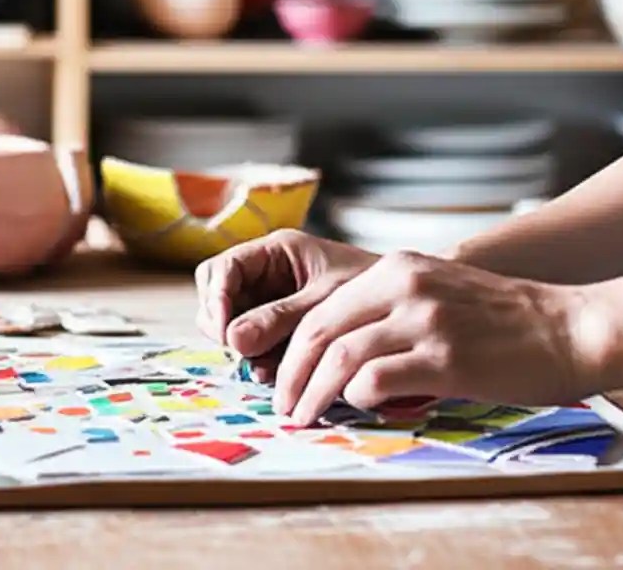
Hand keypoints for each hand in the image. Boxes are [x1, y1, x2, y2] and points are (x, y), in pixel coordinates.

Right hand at [195, 230, 378, 365]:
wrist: (405, 308)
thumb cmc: (374, 289)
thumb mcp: (326, 302)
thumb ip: (280, 318)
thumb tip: (233, 339)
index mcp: (275, 252)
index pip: (221, 270)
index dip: (216, 300)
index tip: (226, 334)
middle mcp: (265, 275)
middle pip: (217, 299)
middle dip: (225, 328)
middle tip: (245, 354)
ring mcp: (270, 303)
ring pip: (232, 325)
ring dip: (243, 349)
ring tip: (268, 368)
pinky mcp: (279, 329)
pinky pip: (253, 345)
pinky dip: (259, 360)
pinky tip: (278, 370)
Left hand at [272, 251, 602, 424]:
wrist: (573, 328)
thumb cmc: (505, 321)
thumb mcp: (437, 291)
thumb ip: (388, 309)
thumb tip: (335, 353)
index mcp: (396, 267)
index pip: (319, 310)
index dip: (291, 351)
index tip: (283, 381)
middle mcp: (404, 285)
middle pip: (318, 332)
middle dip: (291, 375)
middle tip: (284, 407)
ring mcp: (425, 320)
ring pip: (339, 357)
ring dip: (313, 394)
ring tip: (304, 417)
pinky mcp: (446, 358)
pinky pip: (376, 380)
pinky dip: (356, 398)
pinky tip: (358, 408)